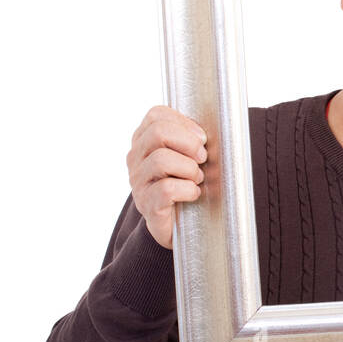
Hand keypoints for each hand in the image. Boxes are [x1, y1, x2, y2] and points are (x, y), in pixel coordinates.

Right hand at [126, 105, 207, 249]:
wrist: (179, 226)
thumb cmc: (187, 184)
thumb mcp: (189, 156)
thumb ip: (192, 139)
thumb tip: (206, 132)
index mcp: (145, 141)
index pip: (156, 115)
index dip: (184, 123)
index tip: (201, 138)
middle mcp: (136, 159)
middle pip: (158, 132)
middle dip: (189, 143)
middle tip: (202, 158)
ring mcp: (138, 182)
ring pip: (161, 160)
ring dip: (189, 169)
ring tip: (197, 179)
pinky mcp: (147, 204)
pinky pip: (166, 189)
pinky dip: (187, 190)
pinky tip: (193, 194)